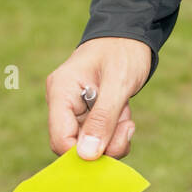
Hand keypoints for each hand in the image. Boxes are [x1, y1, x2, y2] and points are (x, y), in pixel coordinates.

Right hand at [46, 37, 150, 159]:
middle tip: (127, 125)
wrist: (132, 36)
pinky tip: (124, 114)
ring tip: (126, 113)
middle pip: (76, 145)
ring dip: (114, 136)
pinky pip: (100, 136)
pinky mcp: (87, 114)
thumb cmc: (123, 51)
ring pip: (90, 144)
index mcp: (60, 92)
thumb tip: (86, 155)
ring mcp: (74, 110)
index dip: (83, 153)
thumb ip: (103, 119)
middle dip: (105, 143)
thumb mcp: (117, 84)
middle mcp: (62, 103)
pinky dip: (116, 132)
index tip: (110, 149)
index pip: (60, 140)